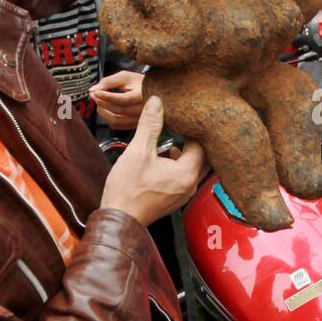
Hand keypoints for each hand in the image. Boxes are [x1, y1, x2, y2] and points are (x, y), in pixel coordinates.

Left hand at [91, 69, 144, 130]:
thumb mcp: (126, 76)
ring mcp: (139, 120)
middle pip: (118, 110)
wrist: (155, 93)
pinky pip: (117, 125)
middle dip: (102, 102)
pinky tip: (106, 109)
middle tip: (94, 94)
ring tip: (99, 101)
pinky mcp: (134, 125)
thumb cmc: (140, 83)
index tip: (95, 92)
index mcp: (143, 95)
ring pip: (116, 120)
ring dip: (103, 111)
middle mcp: (144, 110)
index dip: (107, 96)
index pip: (123, 100)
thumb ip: (109, 81)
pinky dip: (107, 118)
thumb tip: (93, 89)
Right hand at [101, 94, 208, 224]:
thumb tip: (156, 102)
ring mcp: (184, 194)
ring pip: (194, 166)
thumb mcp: (138, 151)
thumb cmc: (127, 190)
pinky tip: (165, 157)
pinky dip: (180, 164)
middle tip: (182, 126)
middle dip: (193, 140)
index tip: (183, 117)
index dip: (193, 128)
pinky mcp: (175, 198)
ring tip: (174, 139)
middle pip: (202, 156)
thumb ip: (150, 125)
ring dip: (186, 152)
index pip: (202, 144)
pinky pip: (185, 176)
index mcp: (187, 173)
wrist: (118, 218)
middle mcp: (191, 185)